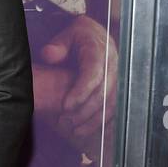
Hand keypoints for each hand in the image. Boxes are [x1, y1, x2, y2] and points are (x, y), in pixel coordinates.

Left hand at [38, 15, 117, 144]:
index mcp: (99, 49)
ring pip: (110, 102)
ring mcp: (117, 76)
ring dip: (94, 120)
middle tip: (67, 123)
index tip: (66, 106)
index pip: (93, 73)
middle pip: (103, 91)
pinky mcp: (117, 87)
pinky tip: (87, 130)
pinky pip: (113, 107)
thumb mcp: (65, 35)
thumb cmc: (77, 37)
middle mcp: (112, 64)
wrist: (94, 36)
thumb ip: (57, 45)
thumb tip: (50, 55)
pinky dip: (101, 121)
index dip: (81, 91)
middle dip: (85, 110)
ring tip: (75, 131)